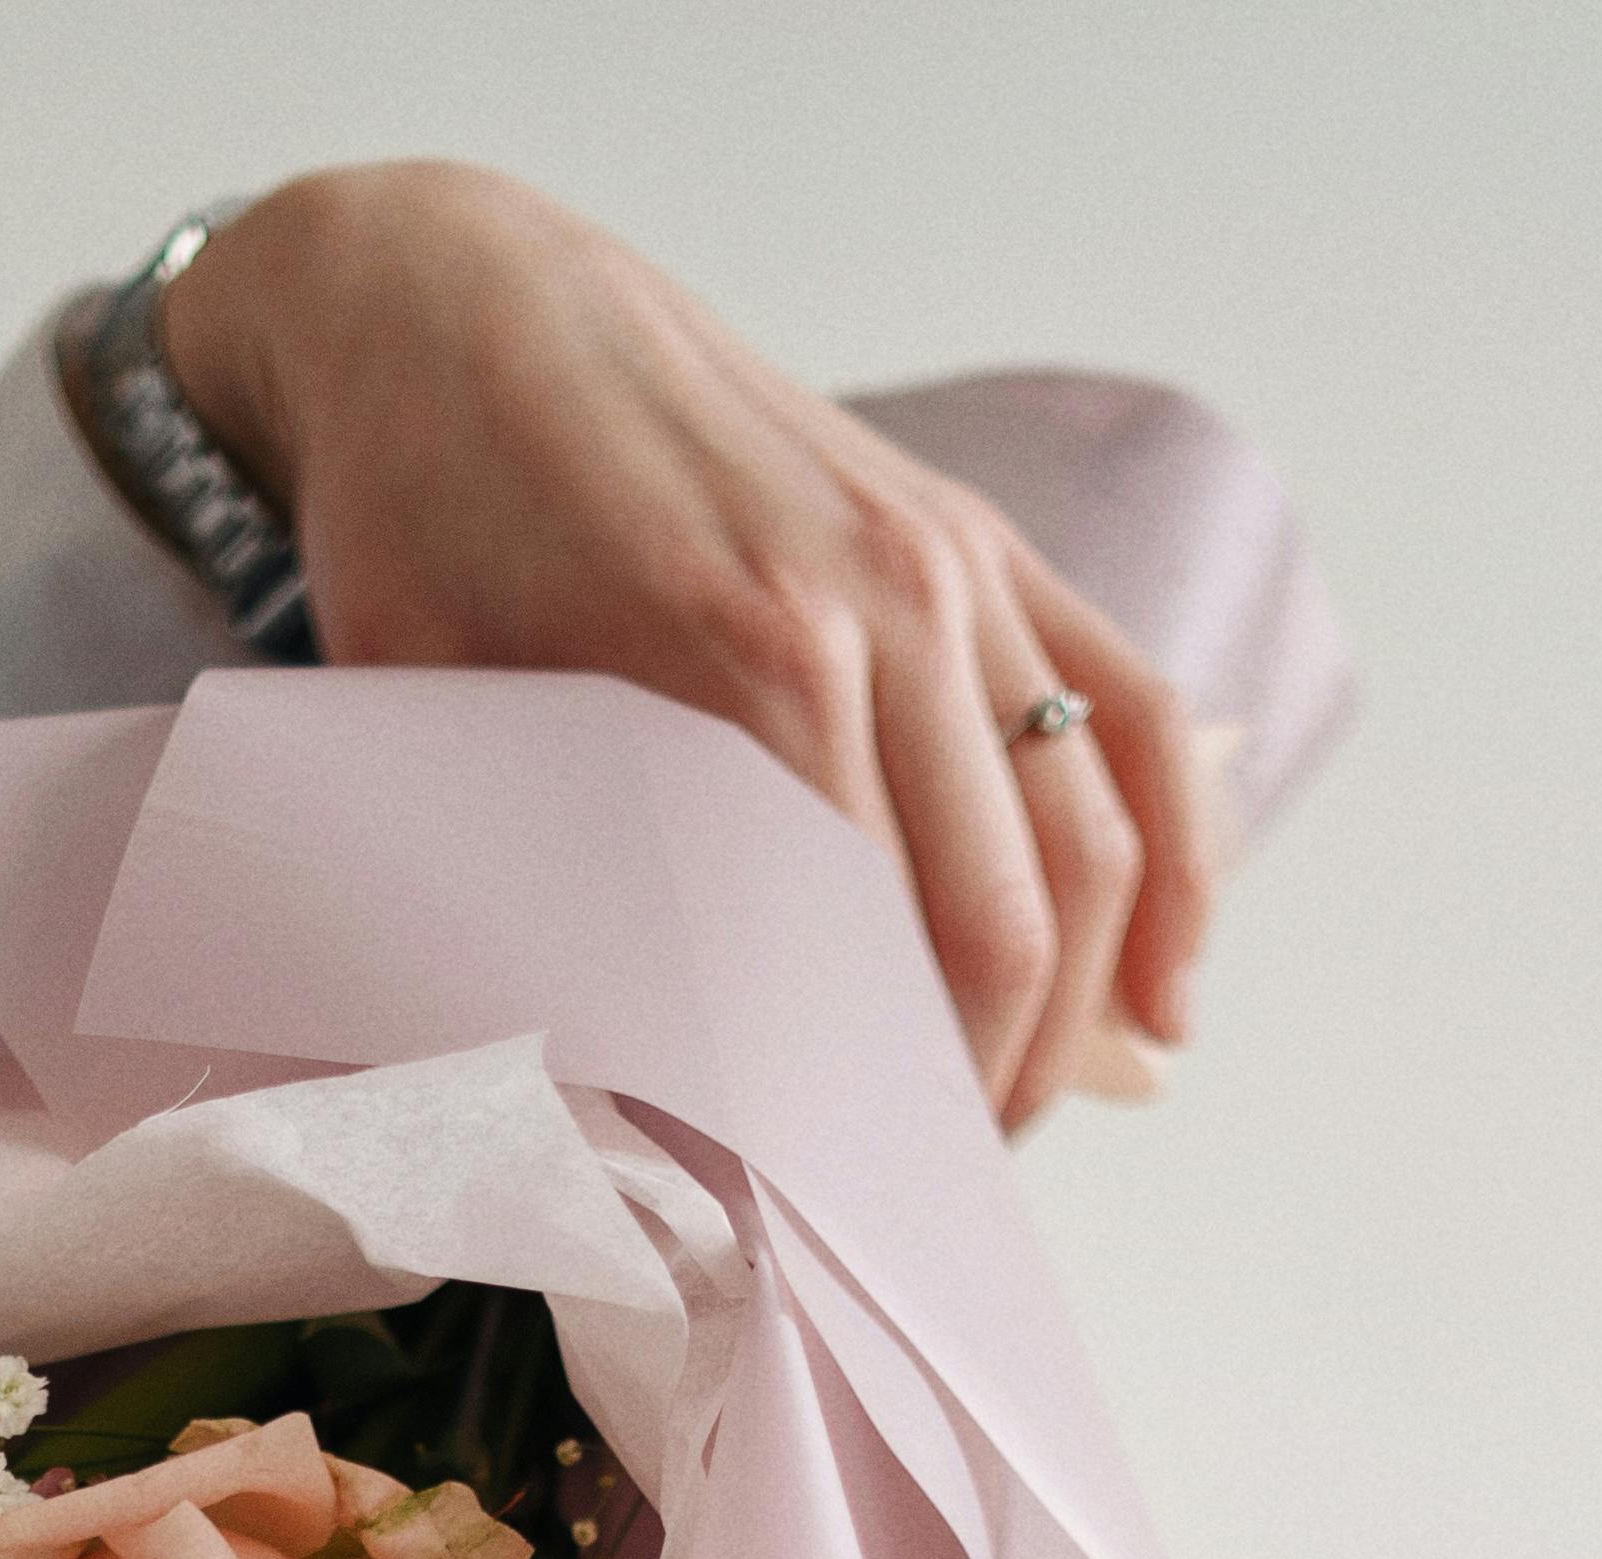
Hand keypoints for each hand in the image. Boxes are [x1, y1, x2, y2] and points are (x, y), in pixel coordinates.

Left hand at [158, 165, 1217, 1134]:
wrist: (456, 294)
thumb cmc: (423, 516)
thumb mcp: (435, 719)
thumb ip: (531, 882)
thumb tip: (605, 1097)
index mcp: (744, 661)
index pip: (856, 963)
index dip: (849, 1115)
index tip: (817, 1220)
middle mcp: (884, 606)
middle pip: (995, 933)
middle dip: (967, 1103)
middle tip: (903, 1213)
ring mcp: (954, 567)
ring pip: (1087, 849)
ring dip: (1065, 1023)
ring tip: (994, 1135)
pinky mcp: (986, 542)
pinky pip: (1138, 725)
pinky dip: (1178, 874)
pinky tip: (1163, 1006)